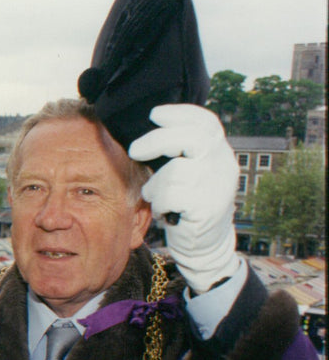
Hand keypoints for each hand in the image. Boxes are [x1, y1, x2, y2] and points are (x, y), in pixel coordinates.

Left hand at [128, 105, 240, 291]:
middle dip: (157, 140)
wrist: (205, 245)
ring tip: (157, 197)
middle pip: (192, 138)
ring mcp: (218, 187)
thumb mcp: (190, 174)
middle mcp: (224, 166)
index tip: (155, 114)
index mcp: (220, 154)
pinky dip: (159, 203)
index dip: (181, 114)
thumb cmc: (188, 205)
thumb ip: (180, 153)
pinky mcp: (207, 208)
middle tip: (135, 150)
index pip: (207, 124)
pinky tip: (163, 212)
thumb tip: (149, 129)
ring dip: (156, 185)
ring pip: (175, 171)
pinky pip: (171, 195)